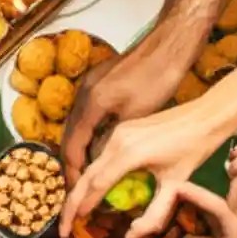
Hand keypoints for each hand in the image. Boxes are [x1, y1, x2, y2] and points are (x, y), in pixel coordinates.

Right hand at [61, 28, 192, 185]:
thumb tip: (98, 161)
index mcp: (90, 104)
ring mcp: (89, 86)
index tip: (75, 193)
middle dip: (72, 163)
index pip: (72, 146)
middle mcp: (83, 94)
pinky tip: (97, 145)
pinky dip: (87, 134)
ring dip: (79, 149)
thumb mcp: (136, 117)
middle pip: (68, 136)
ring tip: (87, 172)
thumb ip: (112, 139)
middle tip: (77, 187)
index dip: (73, 171)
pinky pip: (85, 115)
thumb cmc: (157, 79)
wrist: (168, 45)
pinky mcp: (98, 83)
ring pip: (76, 125)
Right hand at [61, 98, 236, 237]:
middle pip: (86, 176)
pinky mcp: (120, 130)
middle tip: (62, 229)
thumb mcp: (176, 184)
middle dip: (71, 203)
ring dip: (80, 190)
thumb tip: (130, 237)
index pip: (96, 186)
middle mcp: (115, 141)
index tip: (71, 229)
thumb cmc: (194, 149)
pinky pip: (100, 157)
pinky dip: (93, 177)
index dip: (82, 208)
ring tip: (74, 214)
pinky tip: (93, 192)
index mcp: (128, 154)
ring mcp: (116, 133)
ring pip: (91, 166)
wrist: (205, 115)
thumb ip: (154, 213)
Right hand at [130, 183, 236, 237]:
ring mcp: (222, 236)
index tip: (169, 192)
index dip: (197, 195)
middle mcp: (230, 234)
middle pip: (204, 201)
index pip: (221, 211)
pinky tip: (152, 229)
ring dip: (168, 210)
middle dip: (171, 202)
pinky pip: (192, 222)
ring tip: (141, 226)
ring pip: (197, 209)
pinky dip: (172, 221)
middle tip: (140, 225)